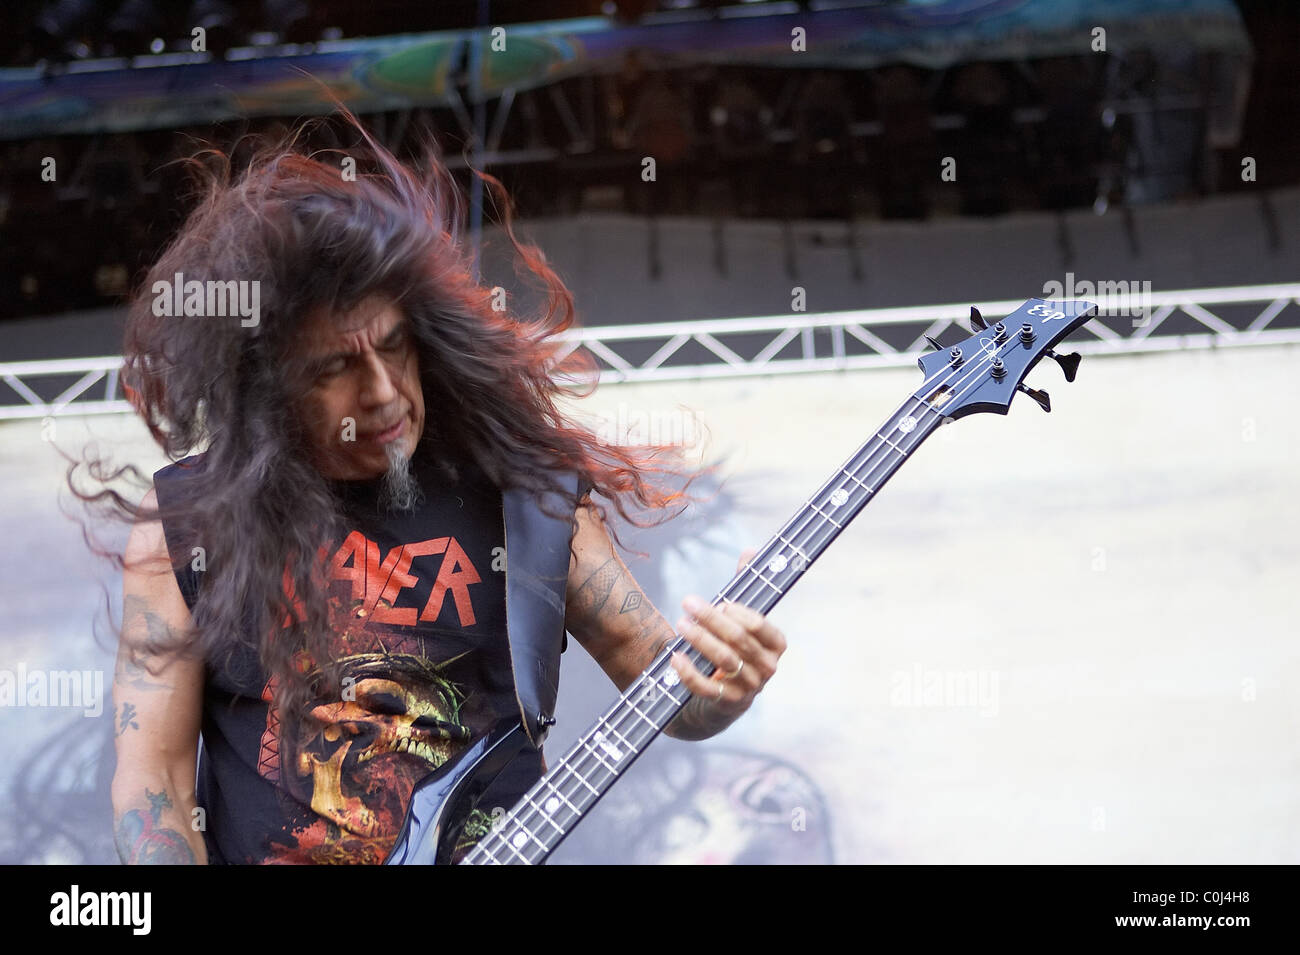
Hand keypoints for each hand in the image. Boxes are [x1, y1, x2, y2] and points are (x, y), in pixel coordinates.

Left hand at [669, 548, 786, 719]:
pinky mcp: (727, 704)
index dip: (739, 612)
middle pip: (739, 639)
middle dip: (711, 619)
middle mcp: (767, 667)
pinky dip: (689, 672)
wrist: (720, 700)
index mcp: (776, 644)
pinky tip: (674, 656)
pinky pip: (707, 687)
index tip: (720, 602)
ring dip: (700, 639)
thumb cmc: (733, 649)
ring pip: (724, 660)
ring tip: (681, 624)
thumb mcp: (741, 620)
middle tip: (687, 603)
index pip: (760, 625)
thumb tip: (750, 550)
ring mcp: (749, 688)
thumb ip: (745, 586)